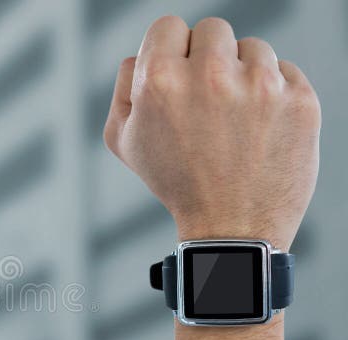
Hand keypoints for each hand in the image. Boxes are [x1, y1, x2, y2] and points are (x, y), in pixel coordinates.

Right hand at [103, 16, 319, 250]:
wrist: (232, 228)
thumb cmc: (175, 182)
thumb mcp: (123, 140)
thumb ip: (124, 86)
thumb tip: (140, 54)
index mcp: (159, 81)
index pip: (167, 26)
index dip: (170, 51)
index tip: (178, 77)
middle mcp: (210, 75)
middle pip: (212, 30)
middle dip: (207, 60)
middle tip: (206, 103)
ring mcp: (260, 85)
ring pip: (252, 48)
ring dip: (242, 76)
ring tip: (234, 121)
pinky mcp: (300, 99)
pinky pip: (285, 71)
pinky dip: (273, 94)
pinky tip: (259, 129)